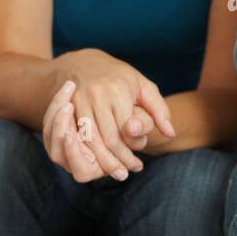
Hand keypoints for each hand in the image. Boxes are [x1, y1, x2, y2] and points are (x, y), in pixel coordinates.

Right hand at [56, 49, 174, 180]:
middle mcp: (97, 95)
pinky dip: (85, 153)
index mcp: (118, 90)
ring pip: (89, 142)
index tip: (138, 162)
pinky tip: (95, 161)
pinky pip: (74, 137)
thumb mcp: (142, 85)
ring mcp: (78, 101)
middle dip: (118, 161)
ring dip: (102, 161)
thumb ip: (159, 109)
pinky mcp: (66, 108)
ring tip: (114, 172)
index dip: (132, 150)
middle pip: (107, 140)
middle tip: (127, 173)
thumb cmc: (118, 76)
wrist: (81, 62)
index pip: (126, 132)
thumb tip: (170, 133)